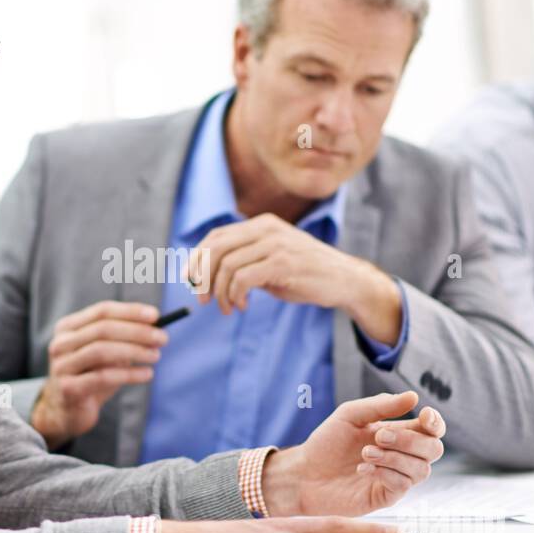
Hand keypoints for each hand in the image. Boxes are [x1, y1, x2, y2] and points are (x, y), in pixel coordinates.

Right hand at [30, 301, 167, 448]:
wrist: (66, 411)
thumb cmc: (90, 376)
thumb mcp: (106, 354)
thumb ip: (124, 340)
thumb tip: (156, 329)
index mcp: (68, 327)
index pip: (102, 311)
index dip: (130, 311)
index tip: (156, 315)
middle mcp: (61, 343)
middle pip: (103, 329)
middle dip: (137, 332)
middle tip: (162, 338)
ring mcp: (62, 366)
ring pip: (102, 351)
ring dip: (135, 351)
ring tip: (156, 356)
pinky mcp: (69, 389)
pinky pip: (103, 377)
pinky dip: (129, 374)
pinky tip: (147, 374)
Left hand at [188, 214, 402, 343]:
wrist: (344, 280)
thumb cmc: (305, 273)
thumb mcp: (270, 261)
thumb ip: (244, 262)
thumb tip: (204, 276)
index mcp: (261, 224)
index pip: (215, 236)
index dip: (196, 259)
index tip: (189, 281)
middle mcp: (266, 229)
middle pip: (216, 248)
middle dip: (202, 277)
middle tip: (202, 300)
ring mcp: (275, 244)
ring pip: (227, 266)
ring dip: (220, 293)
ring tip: (228, 308)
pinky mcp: (283, 263)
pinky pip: (243, 279)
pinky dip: (235, 295)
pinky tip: (242, 305)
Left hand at [261, 391, 444, 515]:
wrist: (304, 473)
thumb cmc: (326, 442)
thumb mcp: (351, 415)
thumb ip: (381, 405)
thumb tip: (413, 396)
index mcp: (398, 433)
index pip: (432, 430)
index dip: (436, 423)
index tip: (424, 415)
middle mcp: (402, 456)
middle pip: (433, 449)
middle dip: (410, 440)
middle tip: (379, 436)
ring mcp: (396, 478)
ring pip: (421, 469)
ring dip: (395, 457)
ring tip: (365, 453)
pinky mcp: (386, 497)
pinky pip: (403, 485)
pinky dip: (385, 473)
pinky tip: (362, 469)